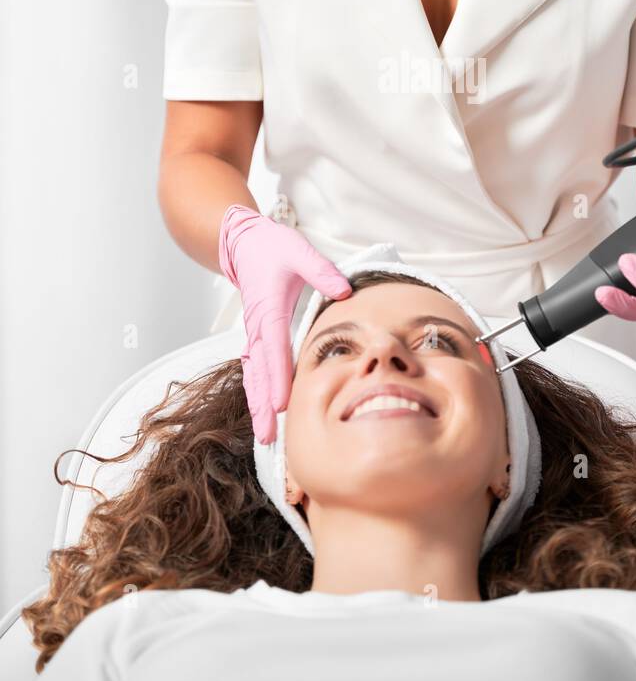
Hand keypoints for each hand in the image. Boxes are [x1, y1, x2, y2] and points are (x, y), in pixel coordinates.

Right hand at [218, 205, 352, 443]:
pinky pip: (255, 369)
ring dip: (258, 406)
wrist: (245, 243)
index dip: (277, 378)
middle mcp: (258, 327)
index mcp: (269, 310)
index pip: (274, 350)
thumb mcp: (300, 252)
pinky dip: (257, 393)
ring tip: (264, 437)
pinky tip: (263, 412)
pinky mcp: (256, 335)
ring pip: (254, 376)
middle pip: (259, 373)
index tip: (282, 404)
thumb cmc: (274, 248)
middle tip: (268, 437)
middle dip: (263, 406)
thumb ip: (322, 272)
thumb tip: (343, 292)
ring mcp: (254, 333)